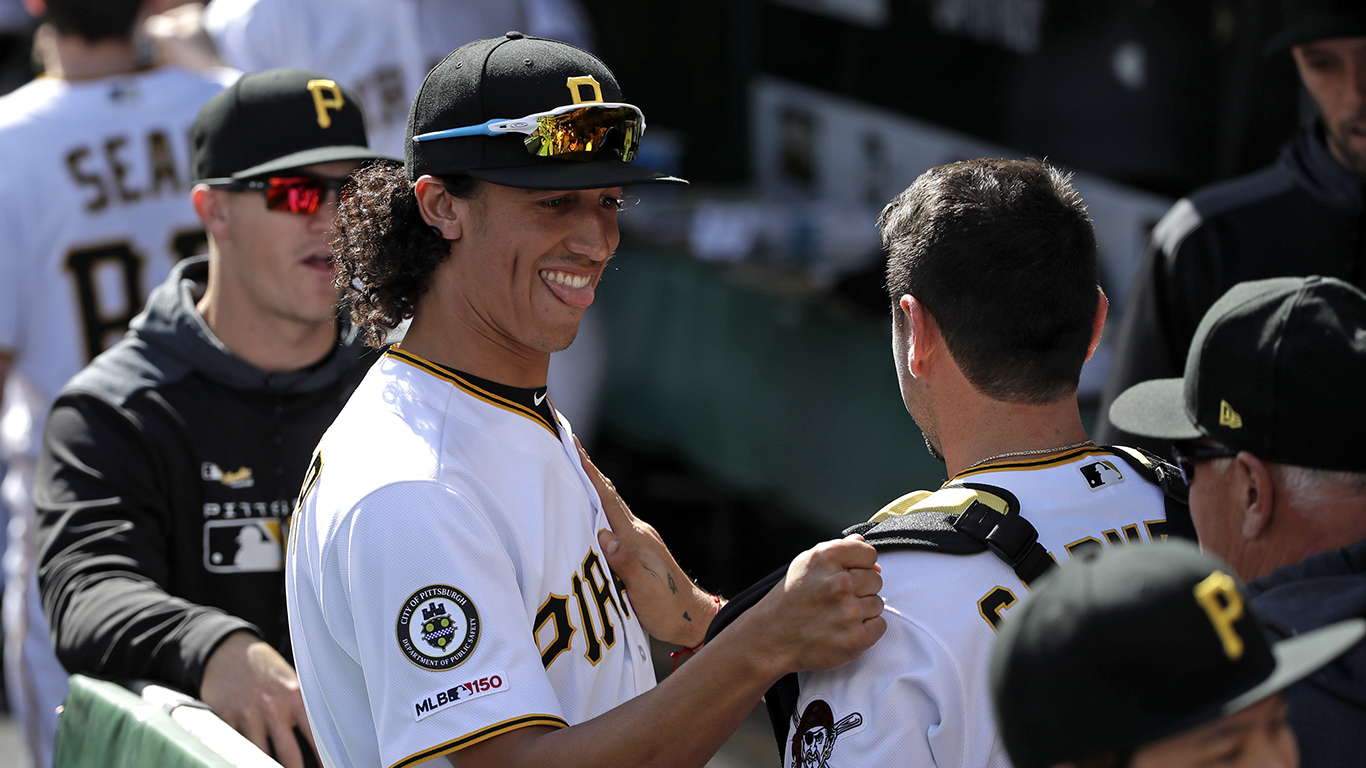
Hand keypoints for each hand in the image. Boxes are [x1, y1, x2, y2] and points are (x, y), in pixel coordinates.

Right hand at [199, 630, 317, 767]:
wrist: (227, 651)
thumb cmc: (264, 668)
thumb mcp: (290, 680)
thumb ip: (302, 706)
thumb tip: (321, 734)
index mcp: (295, 696)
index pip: (315, 734)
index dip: (324, 757)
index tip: (328, 767)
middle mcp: (272, 706)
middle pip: (288, 754)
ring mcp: (247, 714)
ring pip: (260, 755)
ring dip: (267, 765)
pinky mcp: (224, 719)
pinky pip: (234, 747)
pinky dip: (241, 756)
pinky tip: (248, 760)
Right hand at [578, 440, 718, 647]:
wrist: (692, 619)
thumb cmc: (668, 610)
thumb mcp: (643, 592)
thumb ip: (623, 564)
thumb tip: (603, 536)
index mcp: (637, 538)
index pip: (608, 499)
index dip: (590, 472)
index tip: (575, 446)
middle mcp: (638, 532)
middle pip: (608, 496)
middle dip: (588, 471)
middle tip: (567, 446)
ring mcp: (640, 539)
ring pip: (610, 506)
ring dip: (592, 487)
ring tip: (573, 469)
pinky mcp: (639, 548)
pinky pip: (613, 520)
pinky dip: (598, 506)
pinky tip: (589, 507)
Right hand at [744, 535, 885, 673]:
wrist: (771, 638)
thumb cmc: (789, 600)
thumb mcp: (806, 563)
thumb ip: (838, 549)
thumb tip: (864, 545)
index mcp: (827, 558)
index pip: (869, 553)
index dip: (860, 564)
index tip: (848, 574)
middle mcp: (839, 583)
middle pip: (876, 579)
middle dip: (861, 588)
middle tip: (837, 599)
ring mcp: (848, 612)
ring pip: (877, 603)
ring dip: (862, 610)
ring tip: (837, 615)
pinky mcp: (855, 638)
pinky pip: (880, 626)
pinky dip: (866, 630)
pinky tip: (844, 629)